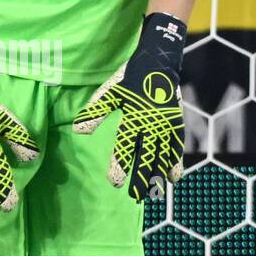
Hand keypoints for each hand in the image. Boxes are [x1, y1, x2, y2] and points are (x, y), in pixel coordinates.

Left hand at [73, 13, 186, 202]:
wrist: (159, 60)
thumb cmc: (131, 77)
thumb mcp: (110, 92)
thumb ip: (95, 112)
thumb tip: (78, 131)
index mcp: (133, 117)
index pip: (125, 147)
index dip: (120, 165)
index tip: (115, 182)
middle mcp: (151, 124)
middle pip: (146, 157)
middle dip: (141, 178)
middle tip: (134, 196)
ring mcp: (166, 125)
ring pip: (163, 155)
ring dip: (158, 175)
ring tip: (153, 193)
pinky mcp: (176, 123)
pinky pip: (177, 146)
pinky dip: (176, 162)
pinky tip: (174, 178)